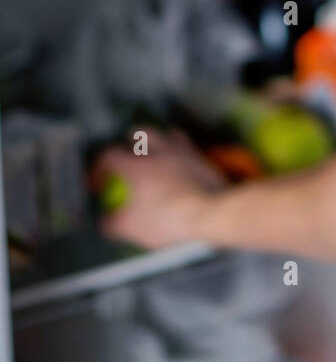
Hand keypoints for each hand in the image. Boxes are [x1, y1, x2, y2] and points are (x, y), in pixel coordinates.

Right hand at [91, 127, 227, 248]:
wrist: (211, 213)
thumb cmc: (167, 220)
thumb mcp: (132, 228)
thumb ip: (112, 224)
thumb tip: (103, 221)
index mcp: (135, 167)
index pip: (108, 156)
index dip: (99, 167)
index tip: (99, 182)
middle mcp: (157, 152)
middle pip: (137, 133)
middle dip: (127, 142)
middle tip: (126, 157)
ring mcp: (181, 151)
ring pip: (164, 133)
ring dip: (155, 140)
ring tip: (152, 153)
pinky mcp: (200, 157)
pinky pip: (186, 144)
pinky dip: (178, 147)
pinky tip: (177, 158)